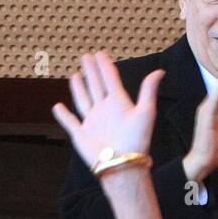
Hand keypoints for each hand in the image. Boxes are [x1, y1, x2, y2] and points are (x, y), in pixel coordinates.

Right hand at [53, 52, 161, 170]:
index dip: (105, 66)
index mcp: (118, 103)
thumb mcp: (146, 112)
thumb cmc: (137, 140)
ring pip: (83, 100)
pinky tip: (57, 106)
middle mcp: (104, 110)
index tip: (101, 53)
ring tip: (75, 75)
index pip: (110, 79)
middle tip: (86, 56)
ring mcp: (92, 122)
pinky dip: (62, 115)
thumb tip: (159, 71)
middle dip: (91, 71)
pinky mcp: (81, 134)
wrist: (122, 164)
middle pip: (95, 85)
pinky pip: (70, 122)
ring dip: (78, 88)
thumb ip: (148, 91)